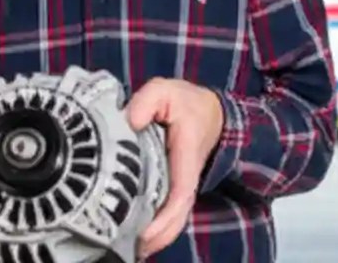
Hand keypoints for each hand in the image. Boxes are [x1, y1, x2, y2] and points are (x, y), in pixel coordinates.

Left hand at [125, 78, 225, 257]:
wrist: (209, 111)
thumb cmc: (186, 104)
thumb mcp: (165, 90)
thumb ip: (147, 100)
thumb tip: (128, 120)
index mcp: (187, 154)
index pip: (180, 191)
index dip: (166, 215)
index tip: (147, 232)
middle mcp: (187, 175)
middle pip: (178, 215)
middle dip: (160, 237)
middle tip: (135, 250)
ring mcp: (182, 183)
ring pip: (175, 219)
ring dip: (157, 238)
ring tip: (131, 250)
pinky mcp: (175, 187)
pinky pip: (169, 213)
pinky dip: (157, 229)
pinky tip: (138, 240)